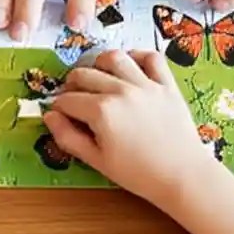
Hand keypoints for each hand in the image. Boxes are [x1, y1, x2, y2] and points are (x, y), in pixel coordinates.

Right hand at [43, 50, 210, 206]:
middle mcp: (121, 91)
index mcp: (101, 112)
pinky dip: (137, 56)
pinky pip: (151, 57)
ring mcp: (146, 84)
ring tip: (97, 76)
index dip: (58, 106)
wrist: (183, 176)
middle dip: (71, 84)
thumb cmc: (138, 174)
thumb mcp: (97, 161)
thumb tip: (49, 116)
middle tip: (73, 96)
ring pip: (114, 57)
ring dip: (98, 63)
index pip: (67, 100)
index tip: (59, 113)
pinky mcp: (166, 84)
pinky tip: (130, 67)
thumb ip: (68, 137)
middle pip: (84, 75)